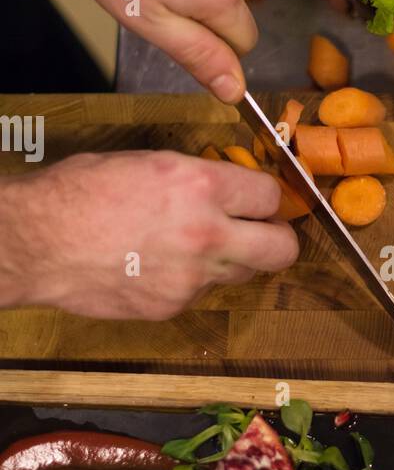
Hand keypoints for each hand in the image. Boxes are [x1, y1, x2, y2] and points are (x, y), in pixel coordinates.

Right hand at [0, 152, 298, 319]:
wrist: (36, 243)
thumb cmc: (79, 193)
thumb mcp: (147, 163)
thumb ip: (195, 178)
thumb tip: (224, 187)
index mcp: (201, 186)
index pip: (270, 195)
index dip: (268, 197)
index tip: (263, 200)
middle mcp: (207, 234)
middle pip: (282, 248)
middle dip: (279, 239)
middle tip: (263, 232)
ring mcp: (192, 278)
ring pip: (243, 274)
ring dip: (233, 261)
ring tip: (195, 246)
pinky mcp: (172, 306)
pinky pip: (201, 293)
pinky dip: (190, 281)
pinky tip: (157, 266)